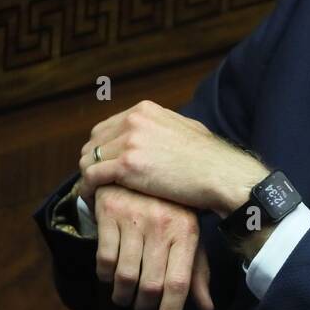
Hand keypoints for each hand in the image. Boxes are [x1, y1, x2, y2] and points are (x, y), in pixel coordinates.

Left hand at [78, 100, 268, 216]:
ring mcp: (129, 142)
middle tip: (98, 181)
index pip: (106, 127)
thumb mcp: (186, 128)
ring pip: (89, 159)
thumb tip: (155, 134)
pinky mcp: (127, 166)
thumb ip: (162, 127)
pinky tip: (92, 198)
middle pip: (94, 141)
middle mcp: (134, 121)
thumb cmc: (210, 158)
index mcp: (145, 110)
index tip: (104, 164)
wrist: (221, 174)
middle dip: (94, 161)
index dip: (103, 148)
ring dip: (89, 176)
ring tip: (94, 192)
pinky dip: (88, 188)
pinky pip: (92, 176)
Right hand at [92, 183, 212, 309]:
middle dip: (144, 307)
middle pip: (150, 285)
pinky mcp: (110, 212)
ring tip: (125, 297)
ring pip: (124, 276)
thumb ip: (196, 273)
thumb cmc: (169, 212)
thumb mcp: (188, 237)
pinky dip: (105, 276)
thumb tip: (206, 308)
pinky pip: (103, 259)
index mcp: (187, 232)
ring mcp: (134, 218)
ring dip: (122, 296)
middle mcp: (162, 225)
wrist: (141, 170)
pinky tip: (110, 275)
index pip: (179, 283)